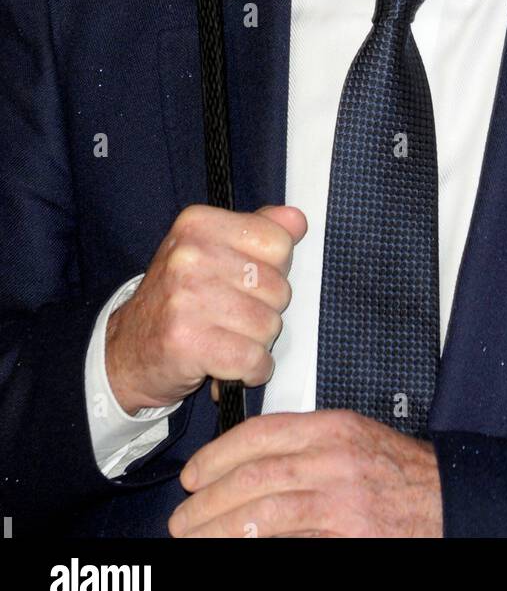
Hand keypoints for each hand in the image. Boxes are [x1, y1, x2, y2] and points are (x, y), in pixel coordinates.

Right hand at [105, 203, 306, 412]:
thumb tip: (297, 220)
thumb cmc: (176, 300)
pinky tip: (229, 366)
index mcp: (198, 223)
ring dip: (256, 343)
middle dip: (265, 310)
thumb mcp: (210, 250)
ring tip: (227, 339)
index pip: (279, 242)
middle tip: (232, 316)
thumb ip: (257, 229)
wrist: (125, 352)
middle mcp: (191, 254)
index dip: (274, 270)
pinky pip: (253, 359)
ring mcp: (187, 298)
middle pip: (278, 287)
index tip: (247, 282)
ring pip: (269, 325)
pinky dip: (251, 370)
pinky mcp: (188, 342)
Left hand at [167, 410, 444, 537]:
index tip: (193, 473)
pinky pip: (290, 540)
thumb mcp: (350, 439)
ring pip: (263, 512)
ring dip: (220, 527)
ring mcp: (340, 500)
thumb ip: (304, 445)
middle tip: (183, 515)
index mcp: (331, 427)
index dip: (218, 454)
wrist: (446, 497)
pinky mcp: (347, 534)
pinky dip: (259, 546)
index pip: (260, 434)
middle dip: (208, 498)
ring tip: (195, 537)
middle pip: (253, 475)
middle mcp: (332, 459)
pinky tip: (239, 550)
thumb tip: (248, 465)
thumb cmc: (400, 471)